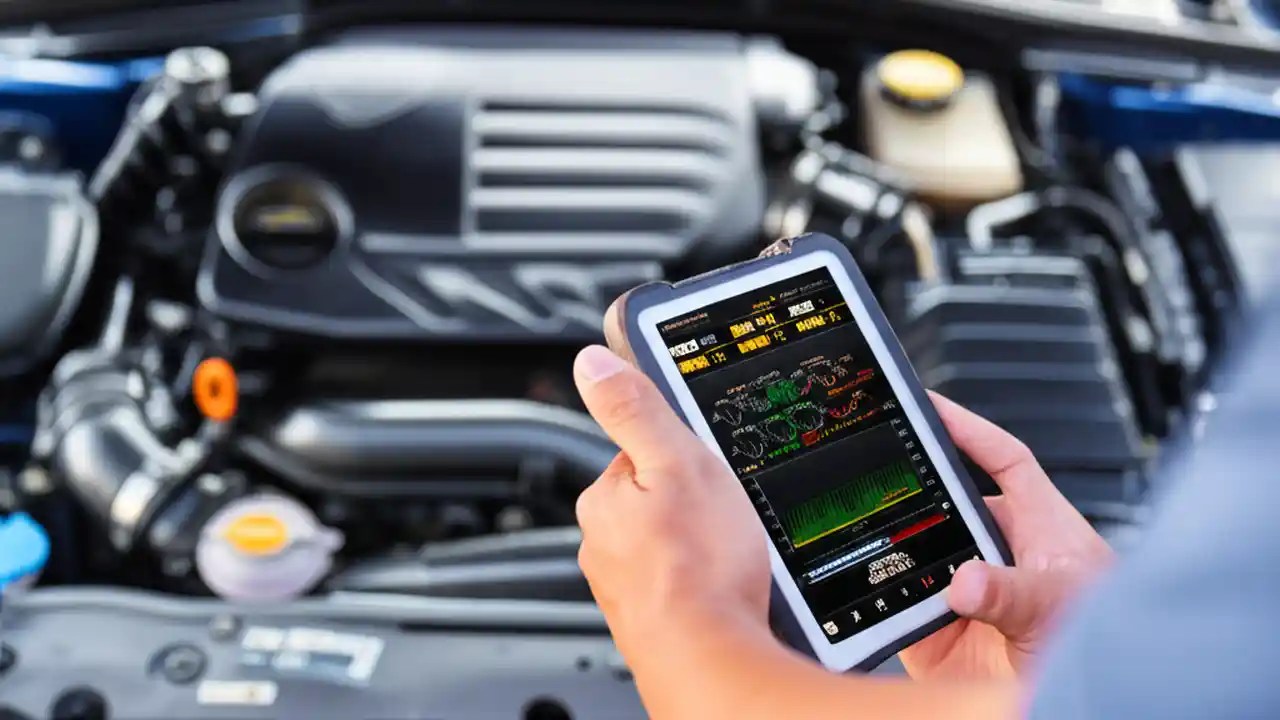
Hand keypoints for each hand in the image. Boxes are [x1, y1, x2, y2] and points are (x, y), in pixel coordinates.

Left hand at [572, 344, 772, 666]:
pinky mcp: (652, 621)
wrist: (712, 661)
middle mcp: (603, 545)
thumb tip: (592, 364)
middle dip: (693, 507)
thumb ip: (635, 410)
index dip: (682, 457)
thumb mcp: (679, 461)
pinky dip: (704, 584)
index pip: (641, 455)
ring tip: (731, 557)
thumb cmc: (698, 569)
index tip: (707, 472)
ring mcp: (626, 588)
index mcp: (603, 499)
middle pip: (658, 502)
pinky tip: (727, 590)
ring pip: (671, 547)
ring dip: (701, 548)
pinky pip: (684, 586)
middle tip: (726, 518)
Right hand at [898, 393, 1114, 680]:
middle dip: (917, 493)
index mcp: (1040, 527)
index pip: (1003, 460)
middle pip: (946, 503)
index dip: (968, 427)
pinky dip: (883, 601)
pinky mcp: (935, 631)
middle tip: (886, 481)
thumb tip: (966, 581)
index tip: (930, 403)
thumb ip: (1014, 593)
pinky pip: (897, 605)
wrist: (1083, 706)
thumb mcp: (1061, 609)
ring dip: (903, 554)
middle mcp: (998, 552)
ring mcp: (965, 590)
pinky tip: (881, 598)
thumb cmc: (1102, 648)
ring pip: (918, 552)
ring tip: (891, 553)